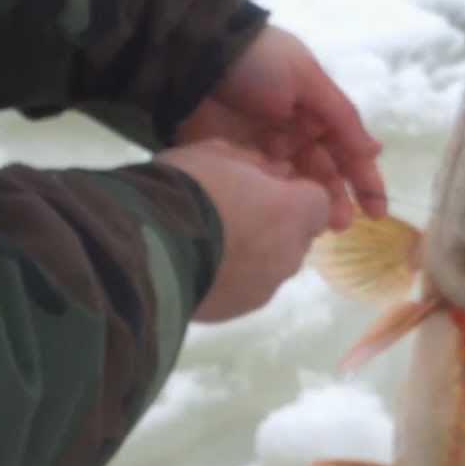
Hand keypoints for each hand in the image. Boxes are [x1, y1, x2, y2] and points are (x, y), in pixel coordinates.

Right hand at [157, 139, 330, 322]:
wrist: (146, 248)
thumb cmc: (185, 190)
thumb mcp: (215, 154)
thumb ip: (253, 163)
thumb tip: (276, 174)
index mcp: (291, 212)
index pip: (318, 202)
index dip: (294, 193)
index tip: (266, 187)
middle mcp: (289, 254)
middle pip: (297, 237)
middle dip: (276, 225)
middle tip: (235, 213)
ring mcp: (265, 287)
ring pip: (272, 266)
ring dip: (254, 254)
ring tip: (212, 243)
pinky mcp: (238, 310)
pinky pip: (246, 289)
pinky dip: (232, 278)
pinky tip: (200, 266)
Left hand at [178, 25, 386, 231]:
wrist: (195, 58)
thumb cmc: (258, 62)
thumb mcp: (306, 78)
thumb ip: (342, 117)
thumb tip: (375, 150)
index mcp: (316, 111)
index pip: (348, 151)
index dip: (364, 180)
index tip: (376, 211)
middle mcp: (295, 132)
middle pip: (324, 172)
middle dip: (337, 198)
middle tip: (341, 224)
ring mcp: (266, 149)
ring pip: (297, 184)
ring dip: (311, 204)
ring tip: (317, 225)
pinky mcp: (236, 161)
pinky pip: (264, 187)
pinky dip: (277, 202)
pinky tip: (285, 215)